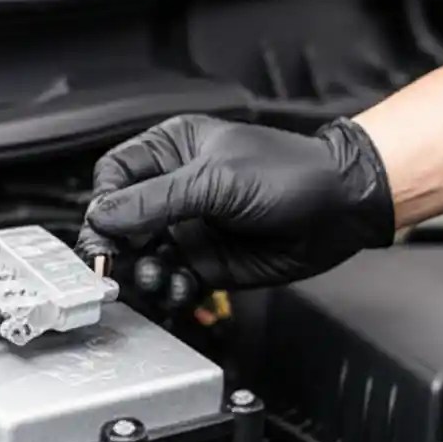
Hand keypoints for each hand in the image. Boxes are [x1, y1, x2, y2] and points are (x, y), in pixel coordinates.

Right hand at [76, 115, 395, 288]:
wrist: (339, 211)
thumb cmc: (289, 175)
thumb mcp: (216, 181)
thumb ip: (156, 201)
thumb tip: (103, 216)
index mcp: (172, 151)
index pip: (114, 175)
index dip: (105, 202)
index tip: (105, 229)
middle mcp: (175, 190)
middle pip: (121, 222)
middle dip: (116, 247)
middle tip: (112, 267)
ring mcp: (189, 228)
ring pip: (143, 258)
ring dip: (143, 274)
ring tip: (156, 280)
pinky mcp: (206, 262)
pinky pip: (172, 281)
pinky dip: (171, 291)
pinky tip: (182, 290)